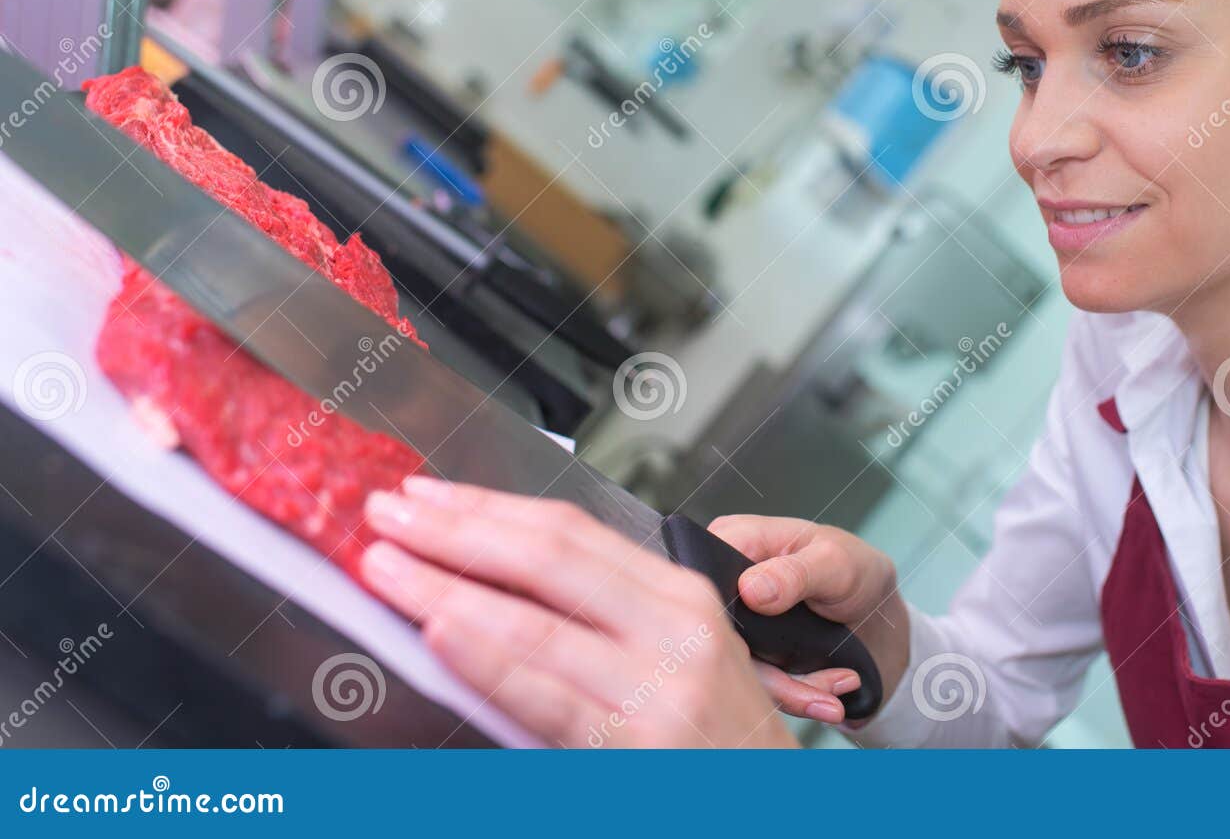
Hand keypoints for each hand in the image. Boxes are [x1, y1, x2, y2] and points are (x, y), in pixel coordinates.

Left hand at [358, 478, 856, 746]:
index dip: (490, 506)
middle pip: (548, 560)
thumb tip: (488, 578)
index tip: (428, 495)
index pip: (572, 531)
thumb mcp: (678, 652)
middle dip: (457, 531)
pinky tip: (441, 634)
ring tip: (389, 570)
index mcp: (681, 594)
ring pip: (535, 622)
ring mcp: (656, 689)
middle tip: (389, 516)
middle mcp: (674, 630)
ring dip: (446, 589)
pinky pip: (541, 697)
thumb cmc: (717, 738)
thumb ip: (601, 613)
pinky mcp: (633, 749)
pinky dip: (485, 661)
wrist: (767, 811)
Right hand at [708, 515, 908, 722]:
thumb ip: (794, 573)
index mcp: (735, 539)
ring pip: (737, 668)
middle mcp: (726, 582)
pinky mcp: (750, 654)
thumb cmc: (854, 568)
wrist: (874, 612)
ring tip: (833, 696)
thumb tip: (750, 589)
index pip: (702, 577)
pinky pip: (757, 685)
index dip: (721, 617)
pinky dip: (795, 697)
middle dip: (768, 673)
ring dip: (788, 692)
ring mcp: (737, 622)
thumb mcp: (835, 563)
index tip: (759, 650)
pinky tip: (828, 697)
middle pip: (717, 633)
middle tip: (822, 691)